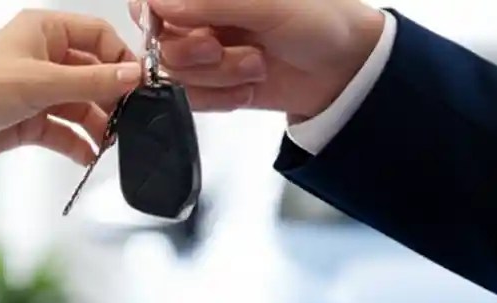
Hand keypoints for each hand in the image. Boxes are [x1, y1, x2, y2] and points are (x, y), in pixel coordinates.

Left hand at [0, 10, 140, 177]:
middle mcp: (43, 56)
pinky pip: (64, 130)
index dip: (121, 58)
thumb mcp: (41, 83)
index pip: (98, 36)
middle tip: (130, 120)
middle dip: (112, 98)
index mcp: (43, 30)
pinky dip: (78, 143)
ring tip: (109, 143)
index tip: (141, 84)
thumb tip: (134, 76)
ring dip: (98, 124)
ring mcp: (37, 89)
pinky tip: (88, 156)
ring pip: (82, 105)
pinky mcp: (30, 120)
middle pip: (94, 73)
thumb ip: (92, 81)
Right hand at [131, 0, 384, 119]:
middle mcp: (199, 17)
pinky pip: (191, 100)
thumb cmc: (319, 20)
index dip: (155, 18)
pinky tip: (249, 86)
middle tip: (221, 47)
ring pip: (175, 75)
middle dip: (193, 51)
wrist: (346, 69)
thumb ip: (211, 2)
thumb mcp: (268, 4)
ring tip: (256, 64)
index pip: (150, 1)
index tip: (186, 26)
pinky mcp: (212, 87)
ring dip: (218, 75)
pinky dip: (221, 98)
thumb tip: (158, 4)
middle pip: (158, 42)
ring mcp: (204, 54)